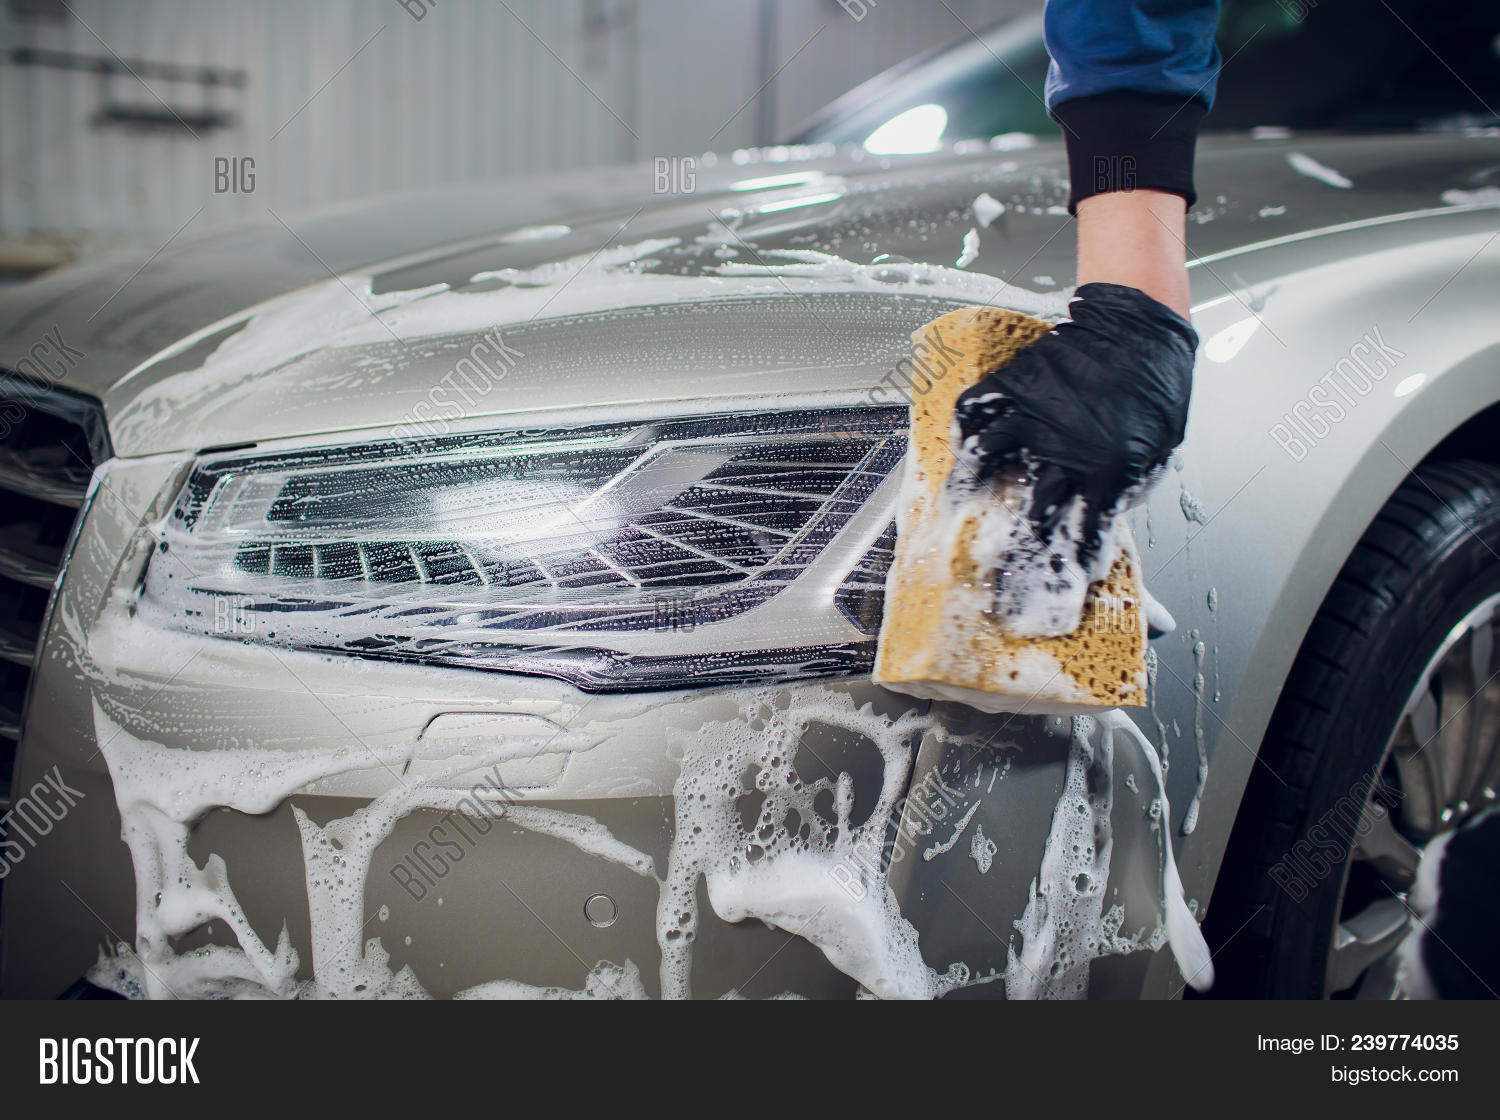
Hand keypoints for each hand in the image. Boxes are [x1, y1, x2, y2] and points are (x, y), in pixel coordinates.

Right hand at [953, 282, 1195, 568]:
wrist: (1142, 325)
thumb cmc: (1156, 385)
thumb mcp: (1158, 448)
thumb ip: (1128, 485)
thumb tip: (1102, 513)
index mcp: (1110, 472)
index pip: (1085, 536)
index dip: (1069, 569)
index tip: (1058, 592)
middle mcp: (1067, 451)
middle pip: (1033, 516)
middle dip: (1015, 553)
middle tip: (998, 576)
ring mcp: (1035, 417)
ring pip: (988, 460)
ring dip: (967, 487)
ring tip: (952, 507)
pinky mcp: (1016, 385)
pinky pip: (975, 410)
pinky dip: (962, 429)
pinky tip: (957, 445)